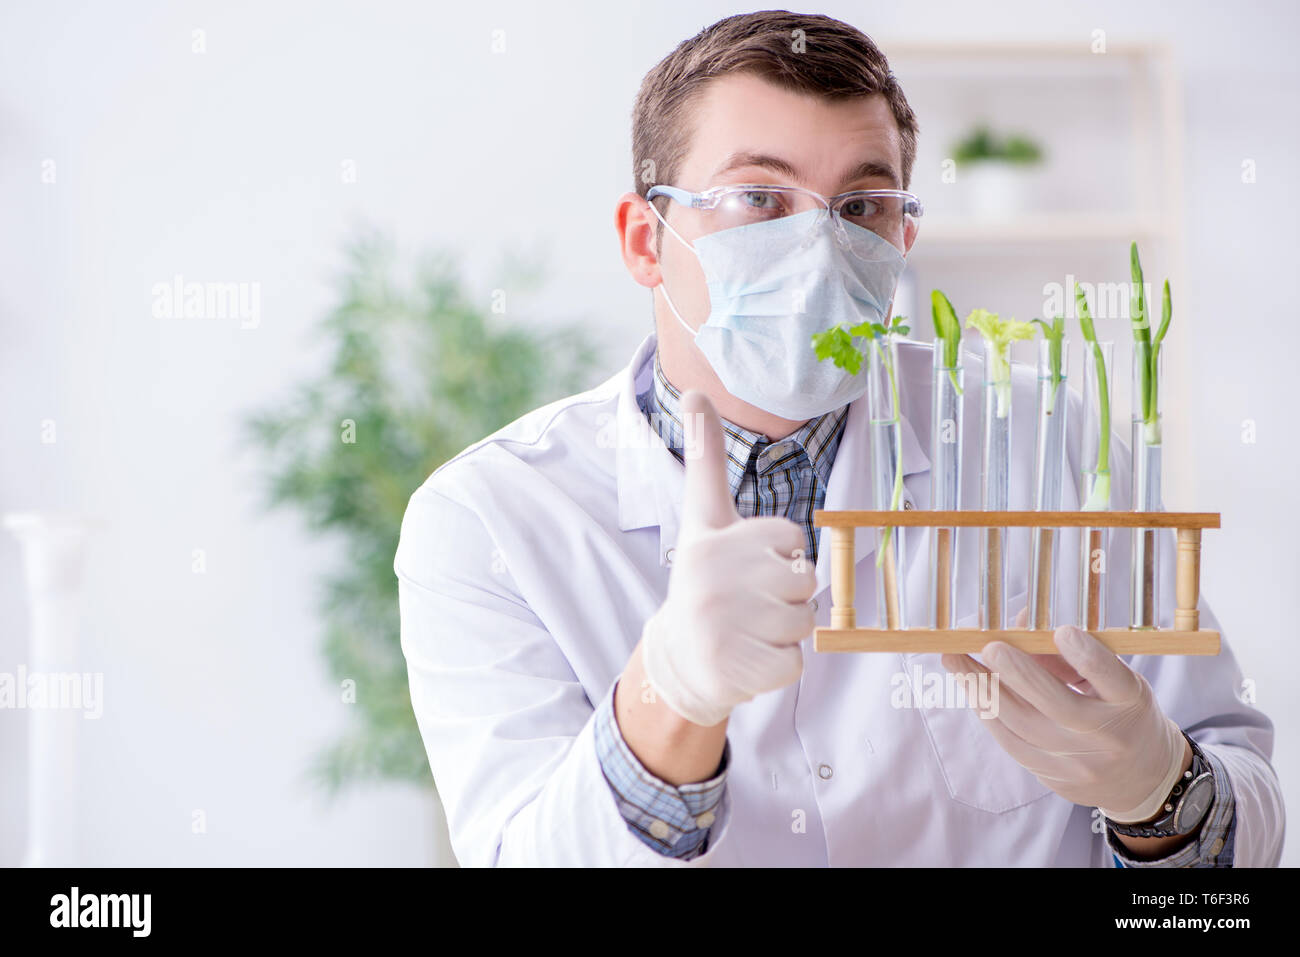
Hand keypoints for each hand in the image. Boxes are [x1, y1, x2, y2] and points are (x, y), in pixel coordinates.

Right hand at [640, 390, 815, 726]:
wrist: (679, 658)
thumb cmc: (705, 580)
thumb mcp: (703, 518)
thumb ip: (704, 458)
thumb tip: (694, 390)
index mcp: (711, 540)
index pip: (791, 537)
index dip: (779, 556)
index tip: (745, 567)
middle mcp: (714, 578)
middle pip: (804, 580)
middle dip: (786, 596)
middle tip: (747, 604)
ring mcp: (724, 625)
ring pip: (804, 621)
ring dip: (785, 632)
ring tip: (748, 631)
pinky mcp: (740, 667)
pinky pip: (798, 661)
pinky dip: (781, 666)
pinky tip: (747, 659)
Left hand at [940, 607, 1187, 821]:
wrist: (1141, 778)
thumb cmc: (1121, 712)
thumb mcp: (1113, 680)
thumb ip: (1071, 653)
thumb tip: (1018, 620)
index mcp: (1130, 701)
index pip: (1111, 678)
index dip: (1087, 656)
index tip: (1063, 632)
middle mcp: (1107, 736)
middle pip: (1059, 705)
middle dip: (1020, 673)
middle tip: (990, 646)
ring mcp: (1080, 763)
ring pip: (1022, 724)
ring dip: (983, 687)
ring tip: (953, 658)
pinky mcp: (1054, 779)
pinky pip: (1011, 741)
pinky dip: (986, 710)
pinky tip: (968, 685)